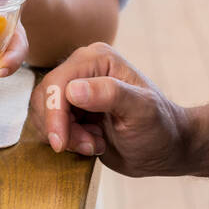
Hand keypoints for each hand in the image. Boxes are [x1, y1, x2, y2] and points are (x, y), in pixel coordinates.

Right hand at [29, 42, 191, 176]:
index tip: (60, 142)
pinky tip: (93, 143)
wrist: (166, 149)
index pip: (58, 83)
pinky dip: (66, 141)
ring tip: (95, 144)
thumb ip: (110, 94)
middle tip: (90, 145)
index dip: (54, 113)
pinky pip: (49, 125)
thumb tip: (72, 90)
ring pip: (43, 113)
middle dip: (61, 128)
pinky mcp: (71, 111)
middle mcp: (81, 69)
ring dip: (65, 136)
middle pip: (45, 98)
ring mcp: (74, 90)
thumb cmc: (160, 127)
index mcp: (96, 59)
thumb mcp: (142, 110)